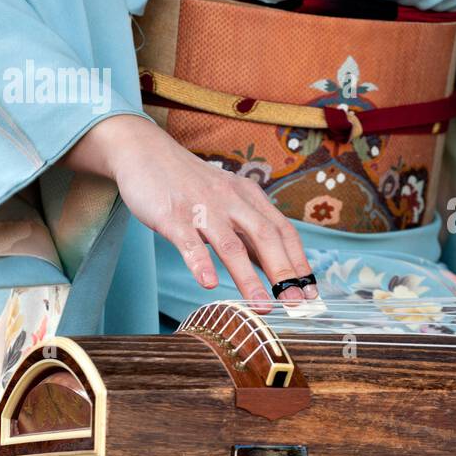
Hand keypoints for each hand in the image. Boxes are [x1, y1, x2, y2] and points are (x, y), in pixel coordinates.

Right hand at [63, 114, 313, 311]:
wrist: (145, 151)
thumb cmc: (191, 184)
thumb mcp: (228, 199)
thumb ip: (248, 230)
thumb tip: (274, 268)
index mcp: (250, 197)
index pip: (284, 231)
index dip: (299, 262)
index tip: (310, 292)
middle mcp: (232, 201)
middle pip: (265, 238)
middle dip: (283, 273)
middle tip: (295, 304)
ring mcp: (202, 208)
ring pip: (230, 246)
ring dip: (248, 278)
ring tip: (261, 305)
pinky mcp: (172, 216)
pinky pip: (189, 243)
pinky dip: (200, 263)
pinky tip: (208, 284)